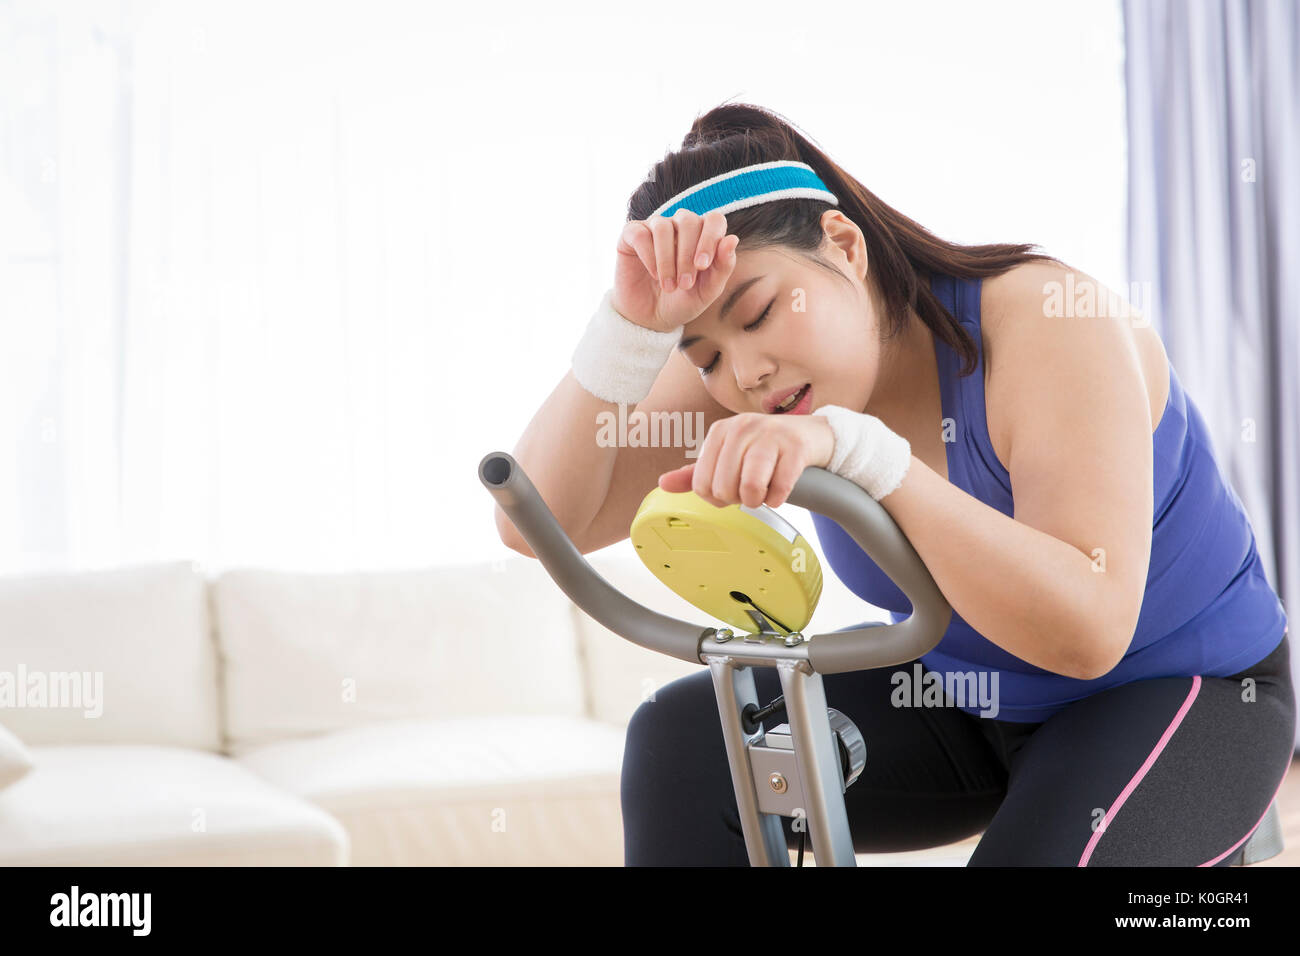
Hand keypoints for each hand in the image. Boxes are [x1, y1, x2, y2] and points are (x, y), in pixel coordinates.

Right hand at [611, 210, 740, 333]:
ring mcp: (655, 227)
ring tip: (669, 286)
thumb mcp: (707, 291)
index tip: (702, 267)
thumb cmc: (683, 302)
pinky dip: (648, 256)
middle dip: (687, 255)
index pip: (714, 220)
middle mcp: (680, 225)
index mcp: (703, 234)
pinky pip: (640, 234)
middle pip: (688, 220)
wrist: (651, 319)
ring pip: (663, 227)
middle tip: (685, 284)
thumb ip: (723, 267)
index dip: (710, 239)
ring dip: (667, 259)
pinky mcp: (632, 235)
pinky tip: (653, 275)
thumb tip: (732, 239)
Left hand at [658, 412, 835, 509]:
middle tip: (749, 491)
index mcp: (719, 432)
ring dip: (758, 500)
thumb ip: (695, 472)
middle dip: (738, 500)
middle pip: (724, 488)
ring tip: (763, 493)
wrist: (810, 434)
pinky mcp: (795, 447)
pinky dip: (778, 498)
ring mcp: (769, 435)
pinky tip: (780, 490)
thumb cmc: (764, 448)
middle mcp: (741, 428)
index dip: (716, 498)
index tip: (731, 490)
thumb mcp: (727, 456)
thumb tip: (662, 484)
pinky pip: (779, 488)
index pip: (701, 484)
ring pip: (750, 487)